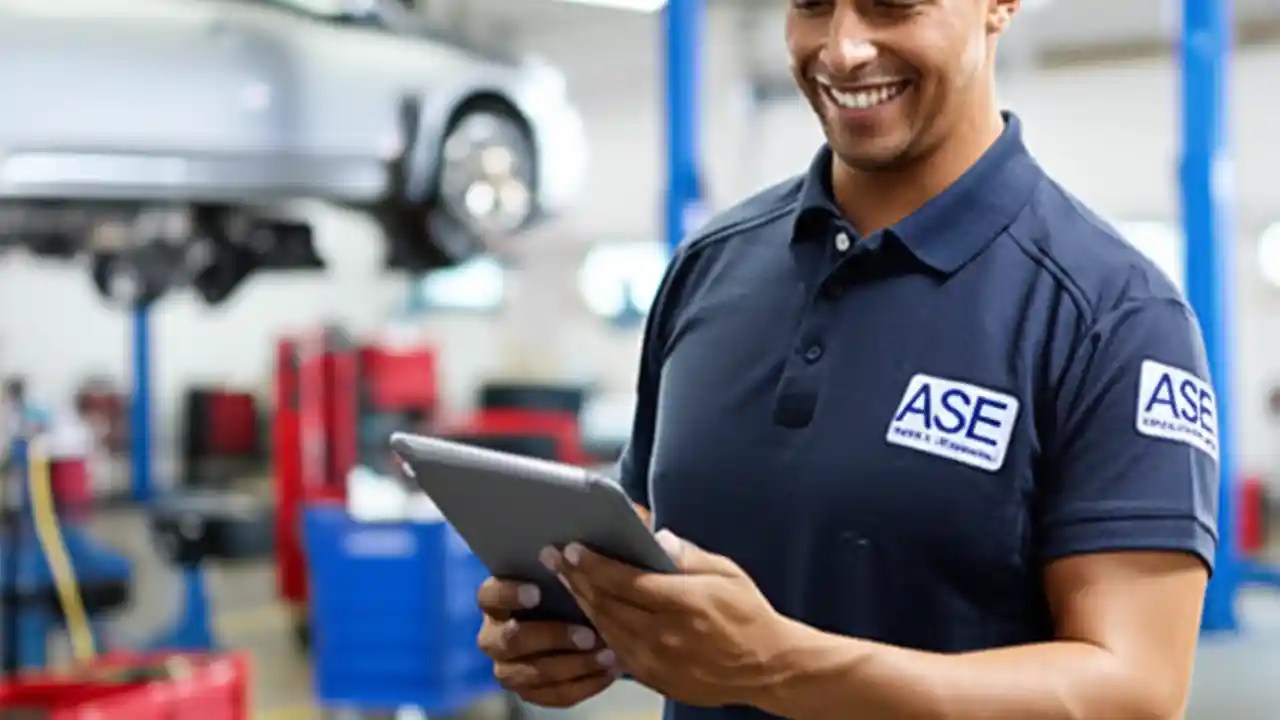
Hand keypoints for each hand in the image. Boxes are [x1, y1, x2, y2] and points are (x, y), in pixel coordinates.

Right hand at [475, 578, 620, 707]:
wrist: (583, 623)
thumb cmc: (573, 588)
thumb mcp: (568, 573)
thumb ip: (567, 565)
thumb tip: (578, 550)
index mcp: (495, 601)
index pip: (489, 595)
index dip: (509, 595)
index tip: (538, 592)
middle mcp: (493, 637)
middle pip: (510, 641)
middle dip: (551, 637)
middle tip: (589, 634)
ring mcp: (508, 669)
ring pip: (533, 674)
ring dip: (573, 666)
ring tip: (609, 655)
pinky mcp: (529, 692)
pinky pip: (553, 695)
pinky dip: (584, 685)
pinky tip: (609, 672)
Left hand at [545, 530, 794, 707]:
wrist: (767, 667)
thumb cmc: (748, 614)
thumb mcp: (725, 572)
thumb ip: (686, 555)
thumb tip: (655, 537)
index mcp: (683, 602)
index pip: (625, 580)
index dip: (594, 564)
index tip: (573, 549)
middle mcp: (665, 634)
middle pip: (607, 604)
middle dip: (576, 579)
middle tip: (554, 559)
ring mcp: (658, 661)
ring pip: (606, 629)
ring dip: (583, 604)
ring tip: (566, 582)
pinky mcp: (656, 679)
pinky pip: (617, 652)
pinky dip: (600, 631)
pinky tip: (590, 615)